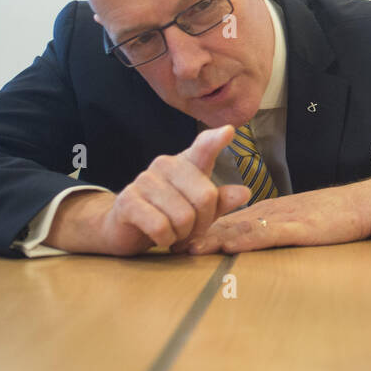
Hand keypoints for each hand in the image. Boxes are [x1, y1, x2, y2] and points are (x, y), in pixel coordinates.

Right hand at [47, 126, 250, 255]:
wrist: (125, 229)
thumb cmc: (168, 215)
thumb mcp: (198, 209)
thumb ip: (220, 201)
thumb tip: (244, 192)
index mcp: (186, 163)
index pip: (203, 147)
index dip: (215, 141)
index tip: (228, 132)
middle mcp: (165, 165)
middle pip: (206, 197)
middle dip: (203, 223)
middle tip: (191, 229)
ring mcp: (144, 180)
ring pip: (184, 216)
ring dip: (182, 234)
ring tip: (173, 232)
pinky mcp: (128, 200)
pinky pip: (161, 227)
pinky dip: (165, 239)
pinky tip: (159, 236)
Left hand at [173, 178, 370, 253]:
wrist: (364, 204)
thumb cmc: (336, 216)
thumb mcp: (299, 224)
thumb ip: (275, 232)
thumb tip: (251, 245)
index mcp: (269, 213)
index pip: (229, 222)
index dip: (201, 231)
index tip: (176, 241)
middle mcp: (270, 213)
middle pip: (228, 224)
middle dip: (198, 235)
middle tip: (169, 246)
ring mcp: (284, 220)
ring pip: (243, 228)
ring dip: (214, 239)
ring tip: (188, 248)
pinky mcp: (300, 229)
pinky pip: (270, 234)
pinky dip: (248, 240)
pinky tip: (231, 246)